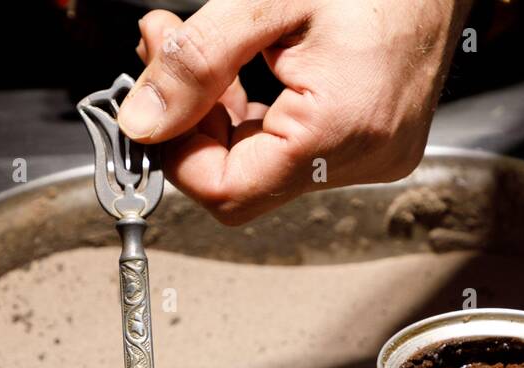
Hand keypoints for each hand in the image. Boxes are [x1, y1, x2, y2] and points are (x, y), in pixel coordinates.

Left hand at [118, 0, 469, 225]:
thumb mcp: (265, 0)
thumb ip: (196, 62)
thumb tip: (142, 122)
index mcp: (337, 131)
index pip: (226, 192)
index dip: (175, 151)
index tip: (150, 98)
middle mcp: (365, 159)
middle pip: (244, 181)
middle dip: (193, 120)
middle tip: (165, 47)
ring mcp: (377, 157)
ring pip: (267, 167)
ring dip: (223, 115)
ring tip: (207, 47)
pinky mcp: (380, 145)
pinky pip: (300, 152)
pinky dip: (262, 116)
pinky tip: (252, 69)